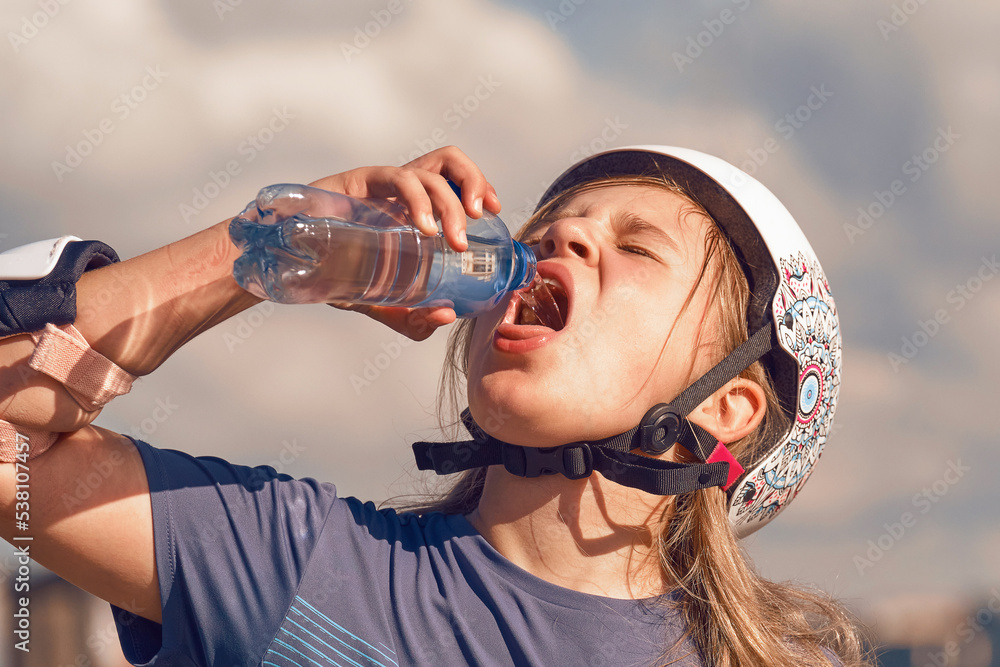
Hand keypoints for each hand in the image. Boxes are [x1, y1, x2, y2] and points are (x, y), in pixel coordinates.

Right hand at [312, 146, 501, 340]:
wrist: (292, 268)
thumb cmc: (339, 275)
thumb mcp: (386, 303)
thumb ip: (415, 316)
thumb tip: (448, 317)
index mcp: (415, 208)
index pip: (456, 179)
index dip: (481, 186)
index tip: (494, 213)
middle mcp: (402, 191)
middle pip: (450, 162)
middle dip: (475, 185)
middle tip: (476, 225)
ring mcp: (382, 185)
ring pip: (430, 169)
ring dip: (450, 203)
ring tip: (452, 240)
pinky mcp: (359, 182)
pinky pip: (399, 177)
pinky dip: (419, 200)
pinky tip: (423, 229)